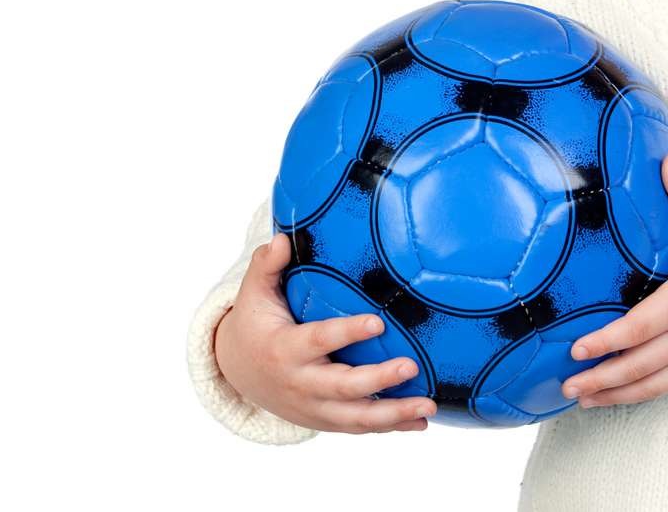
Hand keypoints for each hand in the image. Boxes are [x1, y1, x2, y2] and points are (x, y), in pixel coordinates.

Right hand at [213, 231, 438, 432]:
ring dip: (394, 414)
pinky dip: (390, 427)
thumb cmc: (257, 323)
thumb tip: (280, 240)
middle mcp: (300, 383)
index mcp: (284, 349)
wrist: (238, 371)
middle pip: (342, 387)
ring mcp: (313, 407)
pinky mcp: (324, 420)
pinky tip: (421, 423)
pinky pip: (359, 427)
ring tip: (429, 406)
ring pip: (355, 418)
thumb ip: (267, 267)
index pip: (319, 341)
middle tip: (412, 366)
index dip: (346, 333)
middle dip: (377, 380)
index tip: (377, 321)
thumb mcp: (255, 294)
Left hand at [561, 153, 667, 407]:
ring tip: (587, 400)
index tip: (576, 349)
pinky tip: (627, 395)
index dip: (604, 342)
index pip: (636, 329)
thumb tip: (666, 160)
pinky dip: (647, 394)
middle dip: (599, 379)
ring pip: (652, 386)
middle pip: (637, 366)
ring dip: (616, 396)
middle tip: (568, 386)